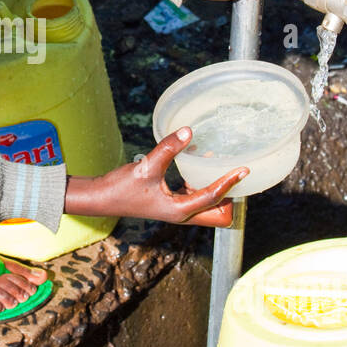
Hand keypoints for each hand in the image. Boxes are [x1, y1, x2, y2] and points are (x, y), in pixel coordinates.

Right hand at [64, 128, 246, 227]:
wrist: (101, 198)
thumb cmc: (121, 187)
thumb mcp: (146, 166)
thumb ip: (167, 148)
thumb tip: (188, 130)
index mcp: (179, 211)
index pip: (214, 198)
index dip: (230, 182)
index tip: (244, 170)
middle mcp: (182, 214)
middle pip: (220, 215)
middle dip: (231, 198)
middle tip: (235, 174)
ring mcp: (177, 210)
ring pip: (210, 208)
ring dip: (219, 192)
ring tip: (224, 167)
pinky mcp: (171, 202)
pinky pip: (197, 197)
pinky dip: (204, 185)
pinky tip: (199, 163)